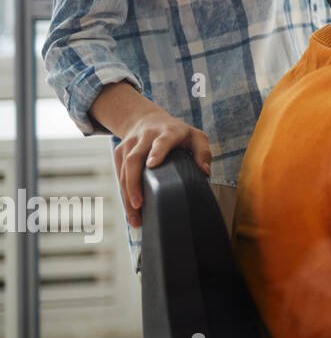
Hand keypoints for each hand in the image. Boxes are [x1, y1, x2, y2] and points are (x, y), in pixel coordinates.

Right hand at [113, 110, 211, 227]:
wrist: (148, 119)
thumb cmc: (177, 133)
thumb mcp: (196, 137)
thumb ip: (203, 152)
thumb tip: (204, 173)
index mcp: (168, 132)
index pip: (162, 141)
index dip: (157, 152)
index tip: (152, 165)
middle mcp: (146, 137)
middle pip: (134, 159)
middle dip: (134, 183)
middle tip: (139, 205)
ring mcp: (130, 144)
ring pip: (123, 170)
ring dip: (127, 195)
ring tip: (135, 218)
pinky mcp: (119, 152)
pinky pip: (119, 174)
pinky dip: (124, 193)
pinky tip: (131, 211)